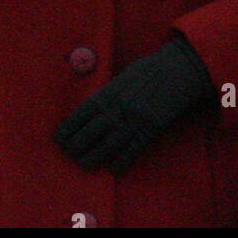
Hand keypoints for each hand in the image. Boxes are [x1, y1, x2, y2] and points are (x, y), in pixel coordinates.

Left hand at [55, 39, 213, 173]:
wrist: (178, 70)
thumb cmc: (150, 69)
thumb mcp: (123, 76)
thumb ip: (108, 92)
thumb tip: (92, 109)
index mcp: (109, 92)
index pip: (82, 114)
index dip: (69, 128)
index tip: (59, 139)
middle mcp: (118, 108)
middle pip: (91, 133)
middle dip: (77, 146)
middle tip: (68, 154)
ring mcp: (134, 121)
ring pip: (108, 145)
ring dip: (93, 157)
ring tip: (83, 164)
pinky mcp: (150, 130)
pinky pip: (132, 151)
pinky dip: (120, 162)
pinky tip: (112, 168)